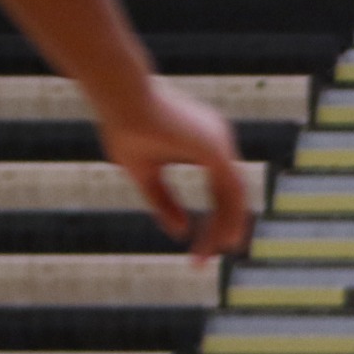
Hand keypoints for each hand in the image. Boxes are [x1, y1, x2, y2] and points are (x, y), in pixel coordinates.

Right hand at [95, 77, 250, 261]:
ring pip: (234, 196)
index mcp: (204, 145)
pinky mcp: (216, 148)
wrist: (119, 97)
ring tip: (215, 254)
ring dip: (226, 227)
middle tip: (210, 257)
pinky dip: (227, 218)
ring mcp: (220, 142)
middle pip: (231, 195)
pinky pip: (230, 192)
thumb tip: (181, 232)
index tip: (204, 247)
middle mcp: (218, 141)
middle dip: (224, 227)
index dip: (216, 219)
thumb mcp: (144, 174)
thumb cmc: (124, 126)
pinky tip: (220, 240)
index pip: (220, 190)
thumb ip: (163, 201)